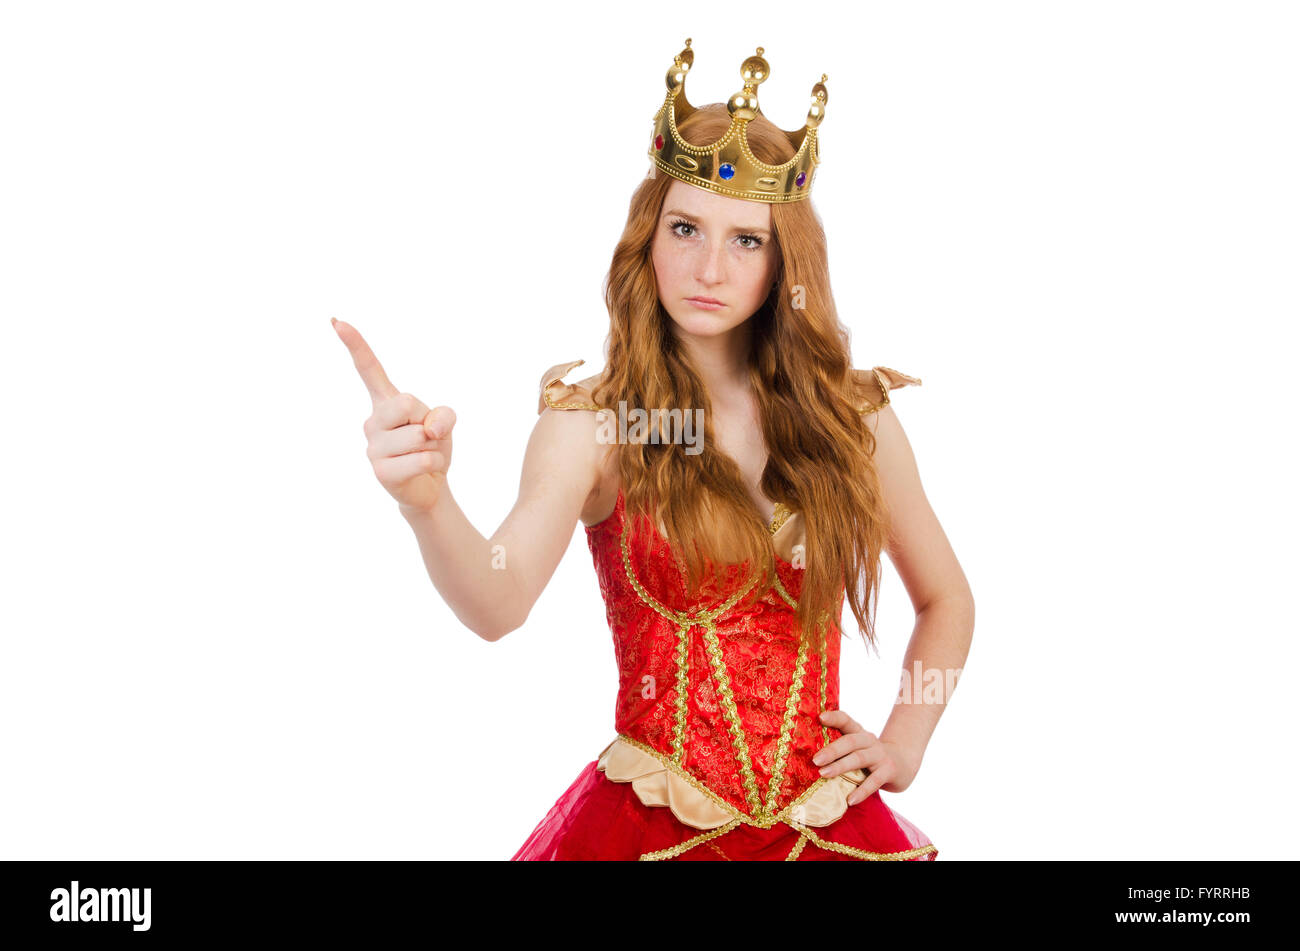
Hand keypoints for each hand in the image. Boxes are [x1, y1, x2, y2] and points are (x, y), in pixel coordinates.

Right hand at [332, 318, 455, 512]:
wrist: (429, 486)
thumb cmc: (431, 446)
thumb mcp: (444, 423)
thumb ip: (444, 415)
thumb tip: (429, 428)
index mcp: (385, 402)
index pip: (369, 370)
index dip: (355, 345)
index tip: (337, 321)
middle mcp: (372, 421)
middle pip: (407, 403)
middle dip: (426, 419)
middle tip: (424, 436)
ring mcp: (373, 447)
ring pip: (419, 435)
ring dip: (434, 446)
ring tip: (422, 454)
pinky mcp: (380, 471)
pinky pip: (422, 458)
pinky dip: (434, 463)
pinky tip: (423, 469)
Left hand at [812, 709, 920, 803]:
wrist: (904, 764)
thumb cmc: (871, 757)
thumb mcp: (858, 748)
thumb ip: (840, 750)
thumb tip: (809, 761)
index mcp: (859, 733)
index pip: (846, 720)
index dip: (834, 717)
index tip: (820, 717)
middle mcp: (869, 741)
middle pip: (850, 741)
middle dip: (832, 750)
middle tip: (815, 759)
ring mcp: (880, 755)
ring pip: (859, 758)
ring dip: (840, 766)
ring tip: (824, 774)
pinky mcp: (889, 771)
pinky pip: (874, 781)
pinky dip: (862, 791)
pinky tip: (850, 800)